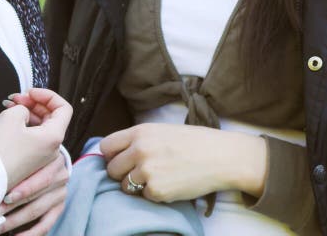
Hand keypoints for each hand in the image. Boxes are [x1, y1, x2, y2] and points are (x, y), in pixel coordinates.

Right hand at [0, 88, 71, 189]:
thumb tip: (26, 113)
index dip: (48, 95)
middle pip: (52, 117)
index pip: (63, 108)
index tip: (29, 92)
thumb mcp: (12, 115)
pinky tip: (10, 120)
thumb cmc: (1, 148)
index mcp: (54, 136)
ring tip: (9, 106)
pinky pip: (34, 138)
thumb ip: (25, 107)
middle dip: (34, 103)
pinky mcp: (31, 163)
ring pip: (42, 127)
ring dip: (28, 113)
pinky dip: (24, 126)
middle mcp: (53, 149)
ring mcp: (42, 157)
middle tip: (15, 98)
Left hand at [0, 154, 68, 234]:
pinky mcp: (58, 208)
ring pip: (37, 210)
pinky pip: (45, 225)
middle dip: (13, 206)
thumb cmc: (24, 157)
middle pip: (36, 194)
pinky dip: (29, 234)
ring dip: (14, 221)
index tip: (5, 197)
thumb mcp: (23, 152)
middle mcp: (61, 176)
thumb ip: (14, 158)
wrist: (42, 163)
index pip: (41, 177)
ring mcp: (60, 193)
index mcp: (54, 158)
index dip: (24, 189)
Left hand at [100, 123, 266, 202]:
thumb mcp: (160, 130)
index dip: (111, 156)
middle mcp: (139, 150)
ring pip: (125, 186)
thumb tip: (117, 153)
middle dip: (122, 173)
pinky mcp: (157, 190)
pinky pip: (144, 197)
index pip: (106, 146)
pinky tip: (169, 184)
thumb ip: (138, 140)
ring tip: (156, 178)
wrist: (220, 157)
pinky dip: (154, 194)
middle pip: (111, 169)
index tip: (119, 160)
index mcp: (139, 132)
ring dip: (136, 186)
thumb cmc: (193, 142)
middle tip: (139, 173)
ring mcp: (147, 171)